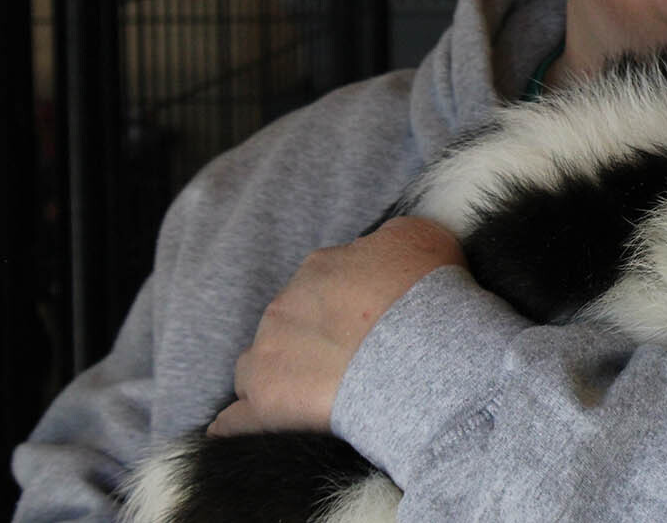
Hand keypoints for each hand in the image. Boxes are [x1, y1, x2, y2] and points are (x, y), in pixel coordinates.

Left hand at [208, 216, 466, 435]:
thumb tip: (377, 246)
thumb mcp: (423, 237)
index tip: (371, 325)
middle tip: (354, 362)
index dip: (346, 307)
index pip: (321, 285)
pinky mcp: (264, 405)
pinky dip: (248, 424)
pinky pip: (236, 421)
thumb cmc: (430, 298)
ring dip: (278, 377)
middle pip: (287, 325)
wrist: (426, 356)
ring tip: (317, 398)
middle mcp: (284, 306)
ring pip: (255, 367)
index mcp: (320, 268)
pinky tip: (266, 429)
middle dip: (312, 340)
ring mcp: (268, 356)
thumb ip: (390, 238)